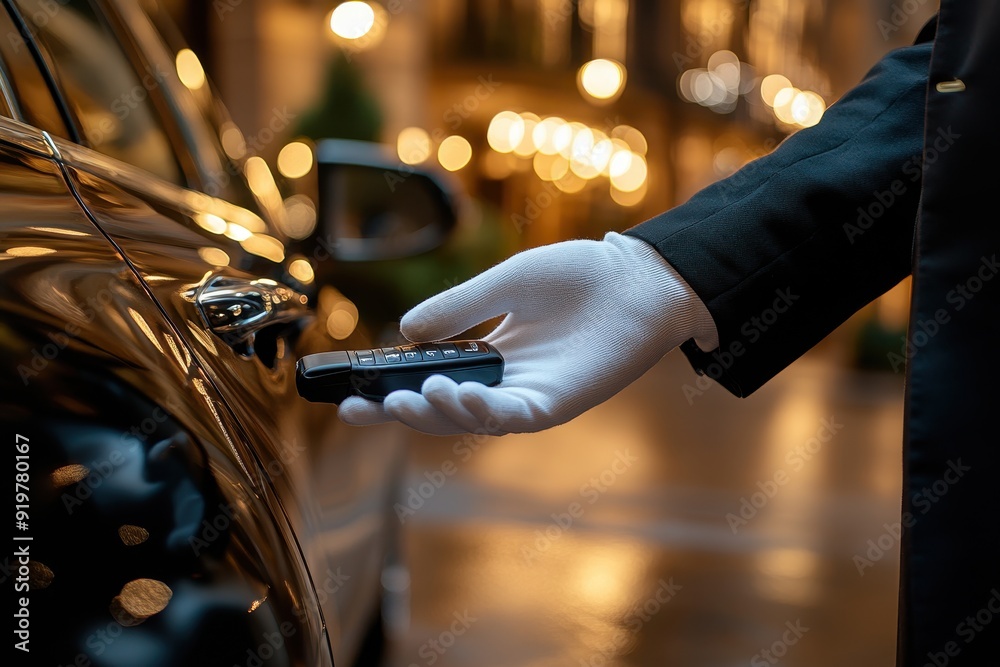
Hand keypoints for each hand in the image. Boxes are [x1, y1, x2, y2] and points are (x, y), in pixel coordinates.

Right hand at [337, 232, 716, 434]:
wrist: (634, 277)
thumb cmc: (577, 275)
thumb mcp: (504, 284)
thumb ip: (458, 308)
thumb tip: (405, 332)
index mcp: (489, 354)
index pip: (431, 379)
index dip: (389, 391)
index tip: (349, 397)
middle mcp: (505, 381)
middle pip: (442, 409)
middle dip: (400, 414)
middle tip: (362, 409)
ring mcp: (530, 394)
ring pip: (473, 420)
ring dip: (439, 413)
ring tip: (414, 394)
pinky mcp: (558, 402)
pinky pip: (513, 417)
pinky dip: (484, 412)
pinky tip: (460, 397)